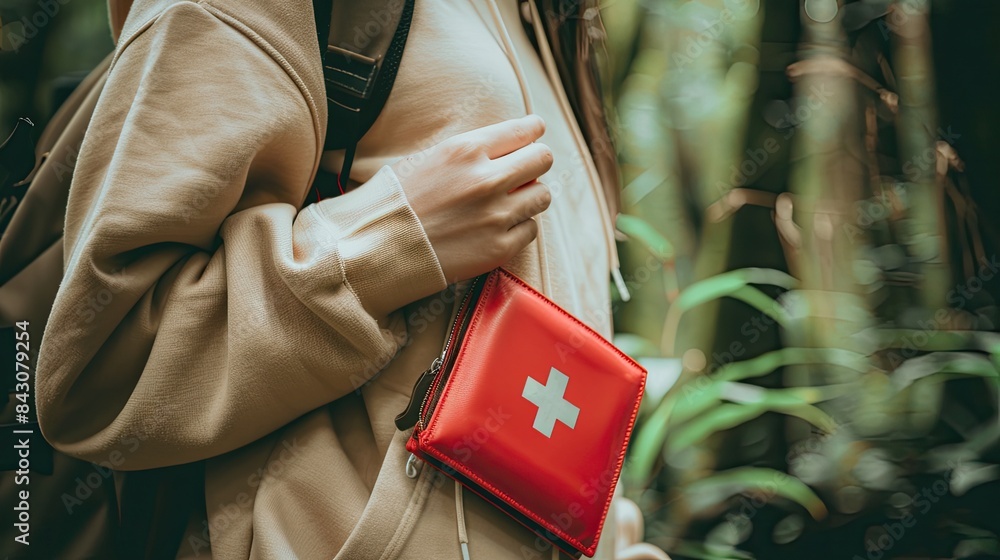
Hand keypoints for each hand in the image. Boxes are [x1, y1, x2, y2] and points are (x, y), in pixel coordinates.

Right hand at [391, 115, 552, 281]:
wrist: (375, 250)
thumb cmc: (395, 201)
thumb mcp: (427, 158)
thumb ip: (470, 151)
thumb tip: (506, 147)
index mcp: (466, 149)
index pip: (524, 130)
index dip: (533, 131)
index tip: (534, 133)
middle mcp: (486, 179)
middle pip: (542, 159)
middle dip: (535, 162)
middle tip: (524, 170)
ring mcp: (496, 216)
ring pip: (541, 195)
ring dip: (528, 196)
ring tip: (507, 203)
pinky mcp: (499, 248)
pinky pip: (530, 230)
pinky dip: (518, 228)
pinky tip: (495, 228)